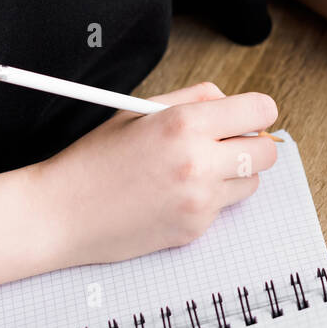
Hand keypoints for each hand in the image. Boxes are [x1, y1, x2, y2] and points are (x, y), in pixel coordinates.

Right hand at [35, 82, 278, 266]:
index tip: (246, 118)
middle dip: (250, 144)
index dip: (256, 112)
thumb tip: (231, 102)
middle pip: (265, 151)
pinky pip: (223, 207)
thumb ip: (193, 98)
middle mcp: (198, 162)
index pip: (261, 111)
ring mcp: (199, 200)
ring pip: (251, 182)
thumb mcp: (139, 110)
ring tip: (194, 171)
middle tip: (224, 144)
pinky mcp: (195, 229)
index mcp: (185, 123)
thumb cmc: (95, 159)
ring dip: (233, 174)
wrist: (61, 213)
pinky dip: (208, 200)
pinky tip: (173, 195)